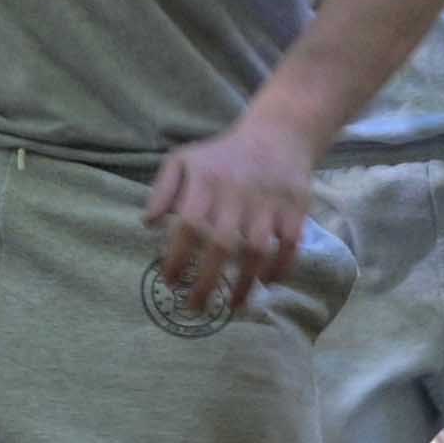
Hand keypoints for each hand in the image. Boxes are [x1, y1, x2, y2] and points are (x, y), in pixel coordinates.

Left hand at [143, 117, 324, 314]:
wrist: (278, 133)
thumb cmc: (222, 155)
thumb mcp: (183, 160)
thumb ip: (162, 190)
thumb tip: (148, 224)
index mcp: (206, 181)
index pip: (188, 225)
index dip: (178, 257)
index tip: (170, 282)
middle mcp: (237, 193)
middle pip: (222, 245)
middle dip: (207, 282)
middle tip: (195, 308)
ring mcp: (269, 202)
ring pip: (257, 251)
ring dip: (245, 284)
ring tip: (233, 308)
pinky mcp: (296, 208)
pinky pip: (290, 246)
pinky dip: (280, 268)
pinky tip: (267, 283)